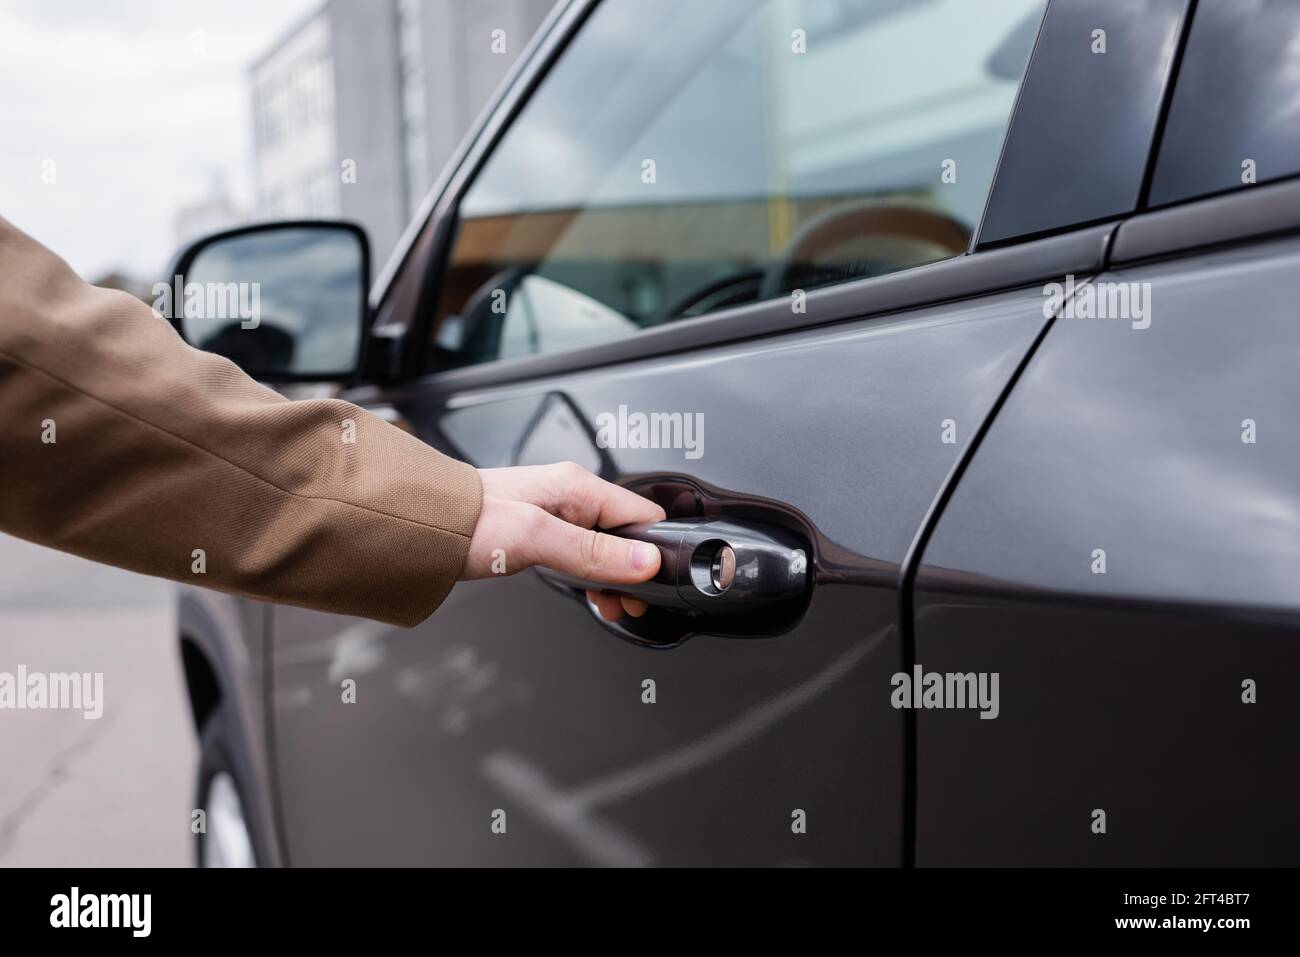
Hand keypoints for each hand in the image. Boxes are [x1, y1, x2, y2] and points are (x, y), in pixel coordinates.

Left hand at [461, 462, 666, 620]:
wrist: (415, 526)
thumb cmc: (464, 522)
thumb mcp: (535, 538)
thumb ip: (592, 551)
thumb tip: (646, 561)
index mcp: (577, 486)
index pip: (642, 515)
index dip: (655, 550)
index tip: (651, 584)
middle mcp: (571, 497)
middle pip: (627, 534)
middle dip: (635, 571)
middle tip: (629, 603)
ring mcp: (557, 515)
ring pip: (606, 548)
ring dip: (613, 578)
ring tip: (611, 605)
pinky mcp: (542, 533)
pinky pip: (583, 554)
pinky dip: (592, 577)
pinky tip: (590, 595)